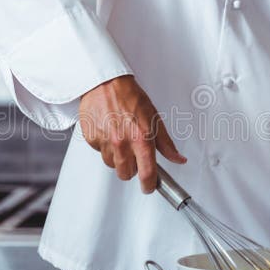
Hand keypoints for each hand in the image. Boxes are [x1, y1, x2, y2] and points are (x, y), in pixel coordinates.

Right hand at [79, 75, 185, 192]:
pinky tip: (108, 131)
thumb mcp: (154, 118)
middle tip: (133, 153)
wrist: (105, 82)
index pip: (147, 174)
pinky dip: (104, 145)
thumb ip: (166, 144)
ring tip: (119, 137)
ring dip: (117, 157)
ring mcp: (105, 141)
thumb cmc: (129, 96)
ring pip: (111, 164)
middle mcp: (122, 142)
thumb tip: (178, 159)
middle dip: (131, 168)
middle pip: (126, 174)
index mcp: (141, 138)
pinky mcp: (91, 138)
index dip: (149, 185)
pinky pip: (99, 152)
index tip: (149, 187)